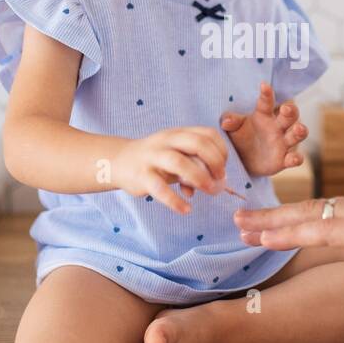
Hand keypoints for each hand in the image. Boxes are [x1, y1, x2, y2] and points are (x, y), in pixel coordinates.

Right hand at [112, 127, 227, 214]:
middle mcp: (166, 141)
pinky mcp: (141, 175)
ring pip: (178, 162)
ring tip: (209, 191)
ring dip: (199, 177)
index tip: (223, 168)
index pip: (207, 134)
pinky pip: (159, 188)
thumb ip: (196, 166)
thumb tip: (216, 184)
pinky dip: (175, 200)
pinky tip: (186, 209)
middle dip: (215, 161)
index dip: (221, 150)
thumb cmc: (157, 160)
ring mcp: (152, 157)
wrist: (121, 162)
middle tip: (220, 179)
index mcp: (178, 133)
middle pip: (197, 143)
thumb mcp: (178, 157)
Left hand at [219, 81, 306, 176]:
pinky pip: (295, 157)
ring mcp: (283, 142)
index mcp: (263, 115)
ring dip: (300, 130)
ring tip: (298, 129)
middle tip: (285, 109)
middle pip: (290, 115)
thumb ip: (232, 122)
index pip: (266, 102)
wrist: (244, 163)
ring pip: (297, 133)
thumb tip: (225, 121)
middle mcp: (277, 126)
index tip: (263, 85)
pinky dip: (296, 158)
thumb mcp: (234, 129)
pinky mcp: (285, 159)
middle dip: (291, 110)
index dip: (266, 94)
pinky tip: (294, 159)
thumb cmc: (241, 138)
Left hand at [234, 177, 343, 272]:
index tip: (280, 221)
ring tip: (241, 225)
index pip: (335, 211)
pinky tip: (266, 235)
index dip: (304, 218)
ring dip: (271, 221)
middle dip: (276, 215)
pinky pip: (319, 229)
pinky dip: (288, 231)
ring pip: (308, 216)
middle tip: (242, 217)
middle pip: (313, 209)